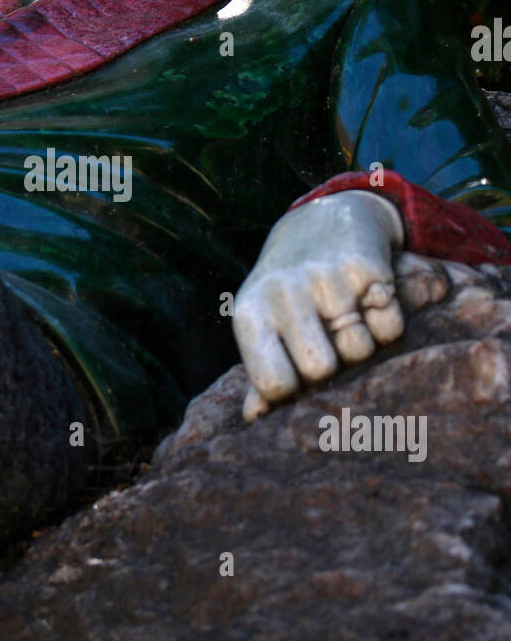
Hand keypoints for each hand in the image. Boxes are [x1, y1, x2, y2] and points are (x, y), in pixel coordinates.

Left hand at [233, 190, 449, 421]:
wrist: (322, 221)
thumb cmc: (286, 291)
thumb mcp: (263, 324)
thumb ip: (262, 373)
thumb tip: (255, 419)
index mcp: (250, 314)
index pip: (275, 384)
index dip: (294, 391)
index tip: (299, 377)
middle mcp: (284, 293)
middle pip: (322, 370)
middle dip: (333, 367)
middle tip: (329, 344)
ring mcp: (326, 278)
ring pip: (361, 350)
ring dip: (362, 345)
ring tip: (346, 320)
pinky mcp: (367, 267)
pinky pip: (390, 329)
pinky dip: (387, 326)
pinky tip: (369, 304)